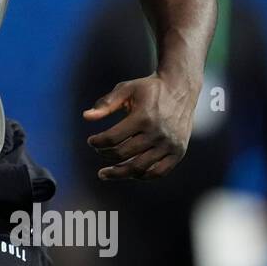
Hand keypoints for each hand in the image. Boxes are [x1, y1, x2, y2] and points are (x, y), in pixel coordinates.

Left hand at [82, 74, 196, 180]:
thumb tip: (86, 117)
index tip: (91, 141)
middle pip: (124, 154)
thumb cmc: (148, 89)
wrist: (180, 88)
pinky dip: (142, 176)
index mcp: (143, 117)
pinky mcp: (179, 152)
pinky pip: (159, 172)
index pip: (113, 138)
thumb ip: (106, 104)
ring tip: (105, 174)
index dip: (98, 142)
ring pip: (140, 168)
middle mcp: (158, 133)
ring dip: (119, 173)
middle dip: (106, 155)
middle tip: (98, 153)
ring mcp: (170, 144)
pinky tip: (130, 174)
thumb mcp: (126, 89)